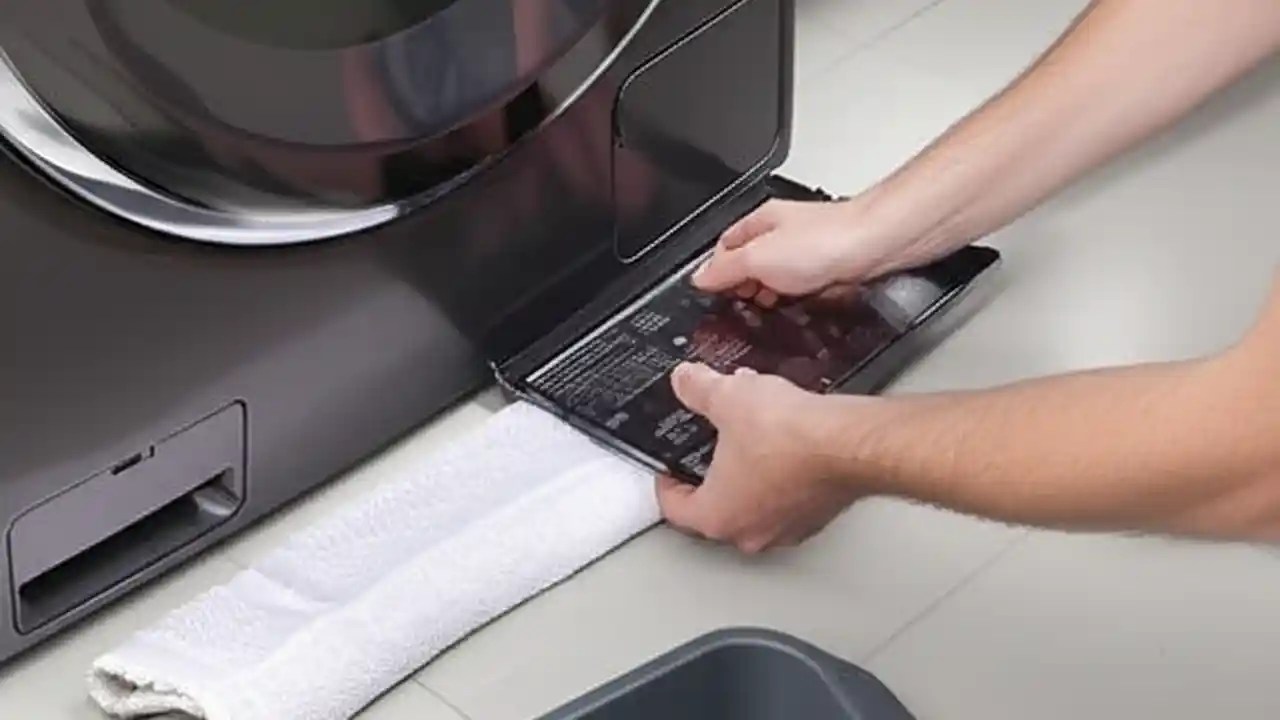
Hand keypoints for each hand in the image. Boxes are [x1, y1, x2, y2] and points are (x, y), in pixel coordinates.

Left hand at [656, 363, 866, 553]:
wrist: (851, 444)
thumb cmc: (789, 436)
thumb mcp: (728, 398)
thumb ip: (699, 389)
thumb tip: (686, 380)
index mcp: (717, 515)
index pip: (674, 508)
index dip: (665, 483)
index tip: (668, 467)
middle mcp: (750, 532)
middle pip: (715, 510)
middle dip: (710, 476)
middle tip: (707, 451)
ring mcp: (788, 529)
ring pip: (755, 506)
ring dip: (749, 476)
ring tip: (750, 439)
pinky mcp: (819, 517)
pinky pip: (788, 500)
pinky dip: (782, 477)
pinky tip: (787, 443)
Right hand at [693, 197, 931, 305]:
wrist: (878, 244)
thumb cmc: (826, 240)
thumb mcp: (759, 257)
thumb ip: (726, 269)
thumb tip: (699, 278)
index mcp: (760, 223)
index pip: (724, 246)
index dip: (715, 272)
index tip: (712, 296)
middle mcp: (783, 234)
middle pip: (750, 263)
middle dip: (743, 288)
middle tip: (740, 309)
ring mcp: (808, 252)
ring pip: (778, 278)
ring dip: (770, 296)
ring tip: (767, 312)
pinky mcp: (830, 269)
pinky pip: (803, 288)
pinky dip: (796, 300)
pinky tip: (796, 310)